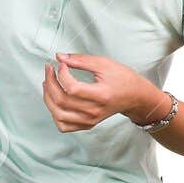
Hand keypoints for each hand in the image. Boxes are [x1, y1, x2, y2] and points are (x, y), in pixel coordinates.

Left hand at [41, 52, 165, 132]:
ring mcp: (90, 120)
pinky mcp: (87, 124)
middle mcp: (94, 111)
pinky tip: (55, 100)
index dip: (61, 74)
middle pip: (61, 101)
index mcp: (101, 95)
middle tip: (49, 69)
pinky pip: (63, 126)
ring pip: (58, 115)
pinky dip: (54, 114)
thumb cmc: (122, 78)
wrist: (135, 96)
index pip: (71, 88)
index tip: (62, 64)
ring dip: (48, 98)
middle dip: (50, 83)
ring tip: (48, 83)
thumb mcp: (104, 64)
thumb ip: (81, 60)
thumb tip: (59, 56)